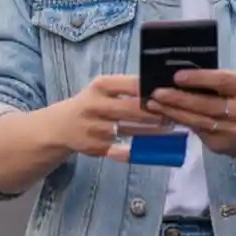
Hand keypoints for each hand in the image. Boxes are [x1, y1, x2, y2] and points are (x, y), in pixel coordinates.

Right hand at [51, 74, 171, 161]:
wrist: (61, 126)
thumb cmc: (91, 103)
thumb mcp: (103, 88)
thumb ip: (128, 87)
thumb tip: (161, 88)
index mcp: (101, 86)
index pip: (132, 84)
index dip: (153, 90)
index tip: (170, 93)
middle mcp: (96, 106)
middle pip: (133, 108)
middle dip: (156, 112)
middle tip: (174, 114)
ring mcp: (95, 128)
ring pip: (131, 130)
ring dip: (153, 131)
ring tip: (169, 128)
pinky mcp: (96, 147)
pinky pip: (122, 150)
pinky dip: (137, 150)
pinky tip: (150, 148)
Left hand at [146, 69, 235, 157]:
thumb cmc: (233, 101)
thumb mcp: (229, 86)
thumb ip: (210, 80)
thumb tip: (176, 75)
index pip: (221, 81)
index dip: (199, 78)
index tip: (176, 76)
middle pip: (206, 104)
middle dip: (178, 98)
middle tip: (157, 93)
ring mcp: (230, 129)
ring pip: (197, 120)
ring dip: (173, 112)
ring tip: (154, 104)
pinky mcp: (220, 144)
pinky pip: (195, 131)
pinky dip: (178, 122)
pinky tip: (165, 115)